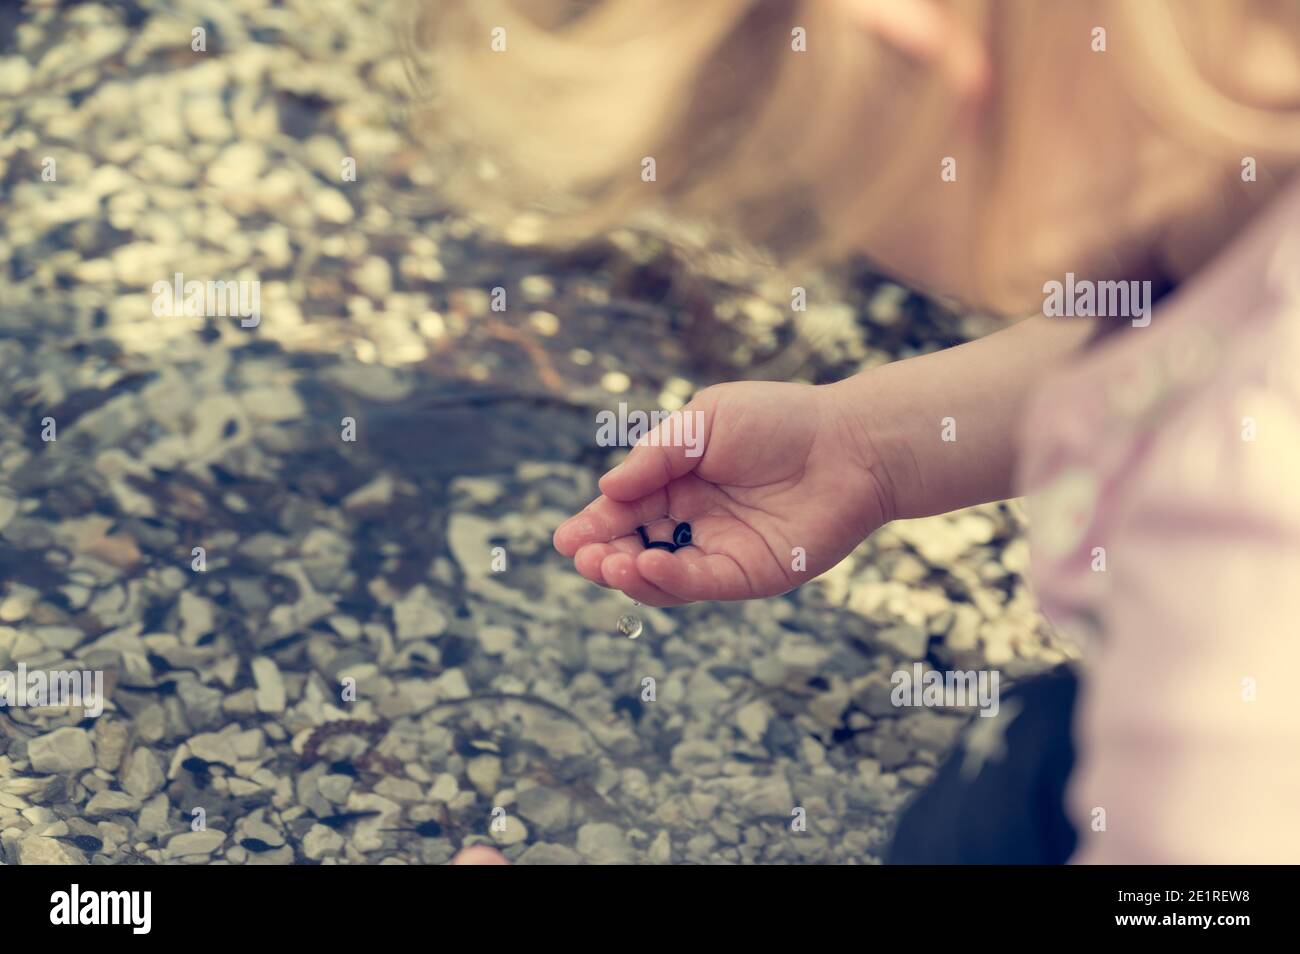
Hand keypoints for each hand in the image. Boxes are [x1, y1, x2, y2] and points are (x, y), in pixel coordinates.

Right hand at [553, 381, 892, 605]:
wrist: (848, 443)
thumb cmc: (779, 420)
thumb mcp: (706, 422)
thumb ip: (657, 456)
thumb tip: (607, 489)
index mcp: (677, 482)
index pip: (625, 510)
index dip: (595, 525)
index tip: (566, 539)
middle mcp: (694, 521)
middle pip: (635, 548)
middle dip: (604, 556)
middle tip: (582, 558)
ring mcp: (720, 550)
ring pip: (662, 574)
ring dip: (629, 575)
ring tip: (607, 566)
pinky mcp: (750, 574)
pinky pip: (701, 583)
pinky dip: (671, 580)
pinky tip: (648, 566)